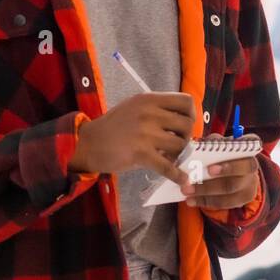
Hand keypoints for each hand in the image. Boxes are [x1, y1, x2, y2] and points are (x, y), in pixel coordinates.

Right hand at [69, 92, 193, 189]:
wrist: (88, 143)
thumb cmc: (113, 126)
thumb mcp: (135, 107)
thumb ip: (157, 110)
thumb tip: (183, 121)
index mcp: (149, 100)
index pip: (186, 101)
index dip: (191, 115)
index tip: (185, 125)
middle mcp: (150, 113)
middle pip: (187, 125)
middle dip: (186, 137)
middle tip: (177, 144)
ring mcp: (146, 133)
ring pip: (180, 145)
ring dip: (179, 154)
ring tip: (170, 157)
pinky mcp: (141, 154)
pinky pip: (167, 166)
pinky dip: (177, 175)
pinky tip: (183, 180)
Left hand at [181, 135, 260, 210]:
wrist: (235, 170)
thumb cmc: (222, 153)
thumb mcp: (217, 145)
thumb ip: (211, 144)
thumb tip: (199, 148)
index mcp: (248, 148)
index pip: (244, 154)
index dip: (229, 164)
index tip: (210, 169)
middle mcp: (252, 166)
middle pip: (235, 178)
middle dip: (212, 182)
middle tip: (193, 182)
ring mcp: (250, 184)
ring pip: (228, 191)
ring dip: (205, 193)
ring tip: (187, 192)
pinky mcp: (243, 199)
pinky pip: (224, 203)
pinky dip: (206, 201)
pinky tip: (192, 200)